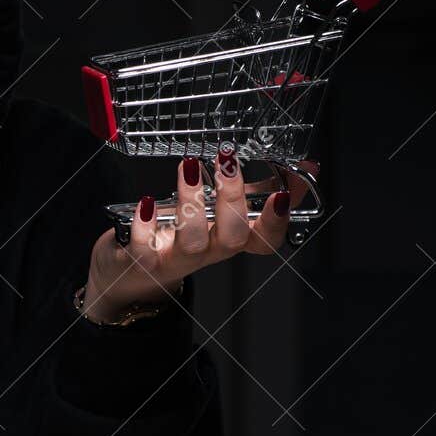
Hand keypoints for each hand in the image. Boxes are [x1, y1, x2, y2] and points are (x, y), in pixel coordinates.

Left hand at [81, 145, 294, 323]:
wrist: (130, 272)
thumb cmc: (179, 237)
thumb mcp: (221, 214)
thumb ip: (257, 192)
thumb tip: (305, 169)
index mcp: (229, 240)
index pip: (264, 241)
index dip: (276, 222)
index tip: (282, 194)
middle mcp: (206, 253)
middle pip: (230, 237)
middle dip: (233, 199)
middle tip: (228, 163)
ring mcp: (174, 260)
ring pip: (191, 240)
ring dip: (192, 204)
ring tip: (189, 168)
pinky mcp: (141, 261)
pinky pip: (144, 249)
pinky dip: (144, 226)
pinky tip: (146, 203)